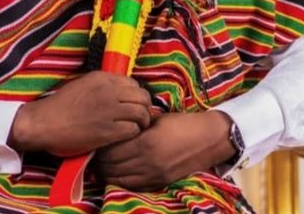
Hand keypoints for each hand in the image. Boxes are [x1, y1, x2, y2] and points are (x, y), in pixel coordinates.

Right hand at [7, 71, 151, 156]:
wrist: (44, 122)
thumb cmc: (60, 105)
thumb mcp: (82, 85)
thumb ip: (101, 86)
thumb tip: (121, 91)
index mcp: (101, 78)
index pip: (133, 83)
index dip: (136, 95)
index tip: (132, 104)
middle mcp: (108, 91)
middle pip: (142, 97)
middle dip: (144, 108)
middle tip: (139, 118)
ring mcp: (109, 111)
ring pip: (141, 113)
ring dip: (141, 122)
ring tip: (135, 128)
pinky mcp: (107, 130)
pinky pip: (133, 130)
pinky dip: (133, 134)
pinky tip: (124, 137)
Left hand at [96, 110, 235, 190]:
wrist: (208, 138)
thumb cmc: (180, 123)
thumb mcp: (155, 119)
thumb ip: (135, 126)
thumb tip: (114, 126)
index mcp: (145, 143)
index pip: (111, 152)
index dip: (100, 147)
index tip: (97, 139)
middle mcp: (148, 163)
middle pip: (112, 168)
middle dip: (100, 161)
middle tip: (95, 151)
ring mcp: (154, 175)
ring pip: (120, 180)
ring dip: (108, 172)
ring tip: (103, 162)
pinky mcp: (160, 182)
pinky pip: (133, 186)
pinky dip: (121, 180)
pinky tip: (118, 171)